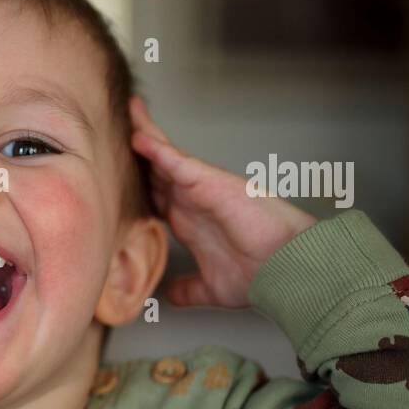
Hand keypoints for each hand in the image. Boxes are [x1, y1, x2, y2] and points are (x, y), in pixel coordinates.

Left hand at [130, 96, 318, 308]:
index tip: (119, 173)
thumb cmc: (261, 276)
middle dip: (140, 148)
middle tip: (121, 124)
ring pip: (166, 157)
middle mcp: (194, 202)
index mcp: (191, 222)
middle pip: (158, 169)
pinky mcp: (212, 184)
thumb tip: (171, 297)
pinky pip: (179, 162)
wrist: (288, 272)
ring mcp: (202, 190)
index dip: (140, 181)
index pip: (158, 195)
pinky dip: (158, 150)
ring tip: (131, 112)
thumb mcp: (211, 287)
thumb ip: (189, 289)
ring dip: (147, 135)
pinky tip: (140, 137)